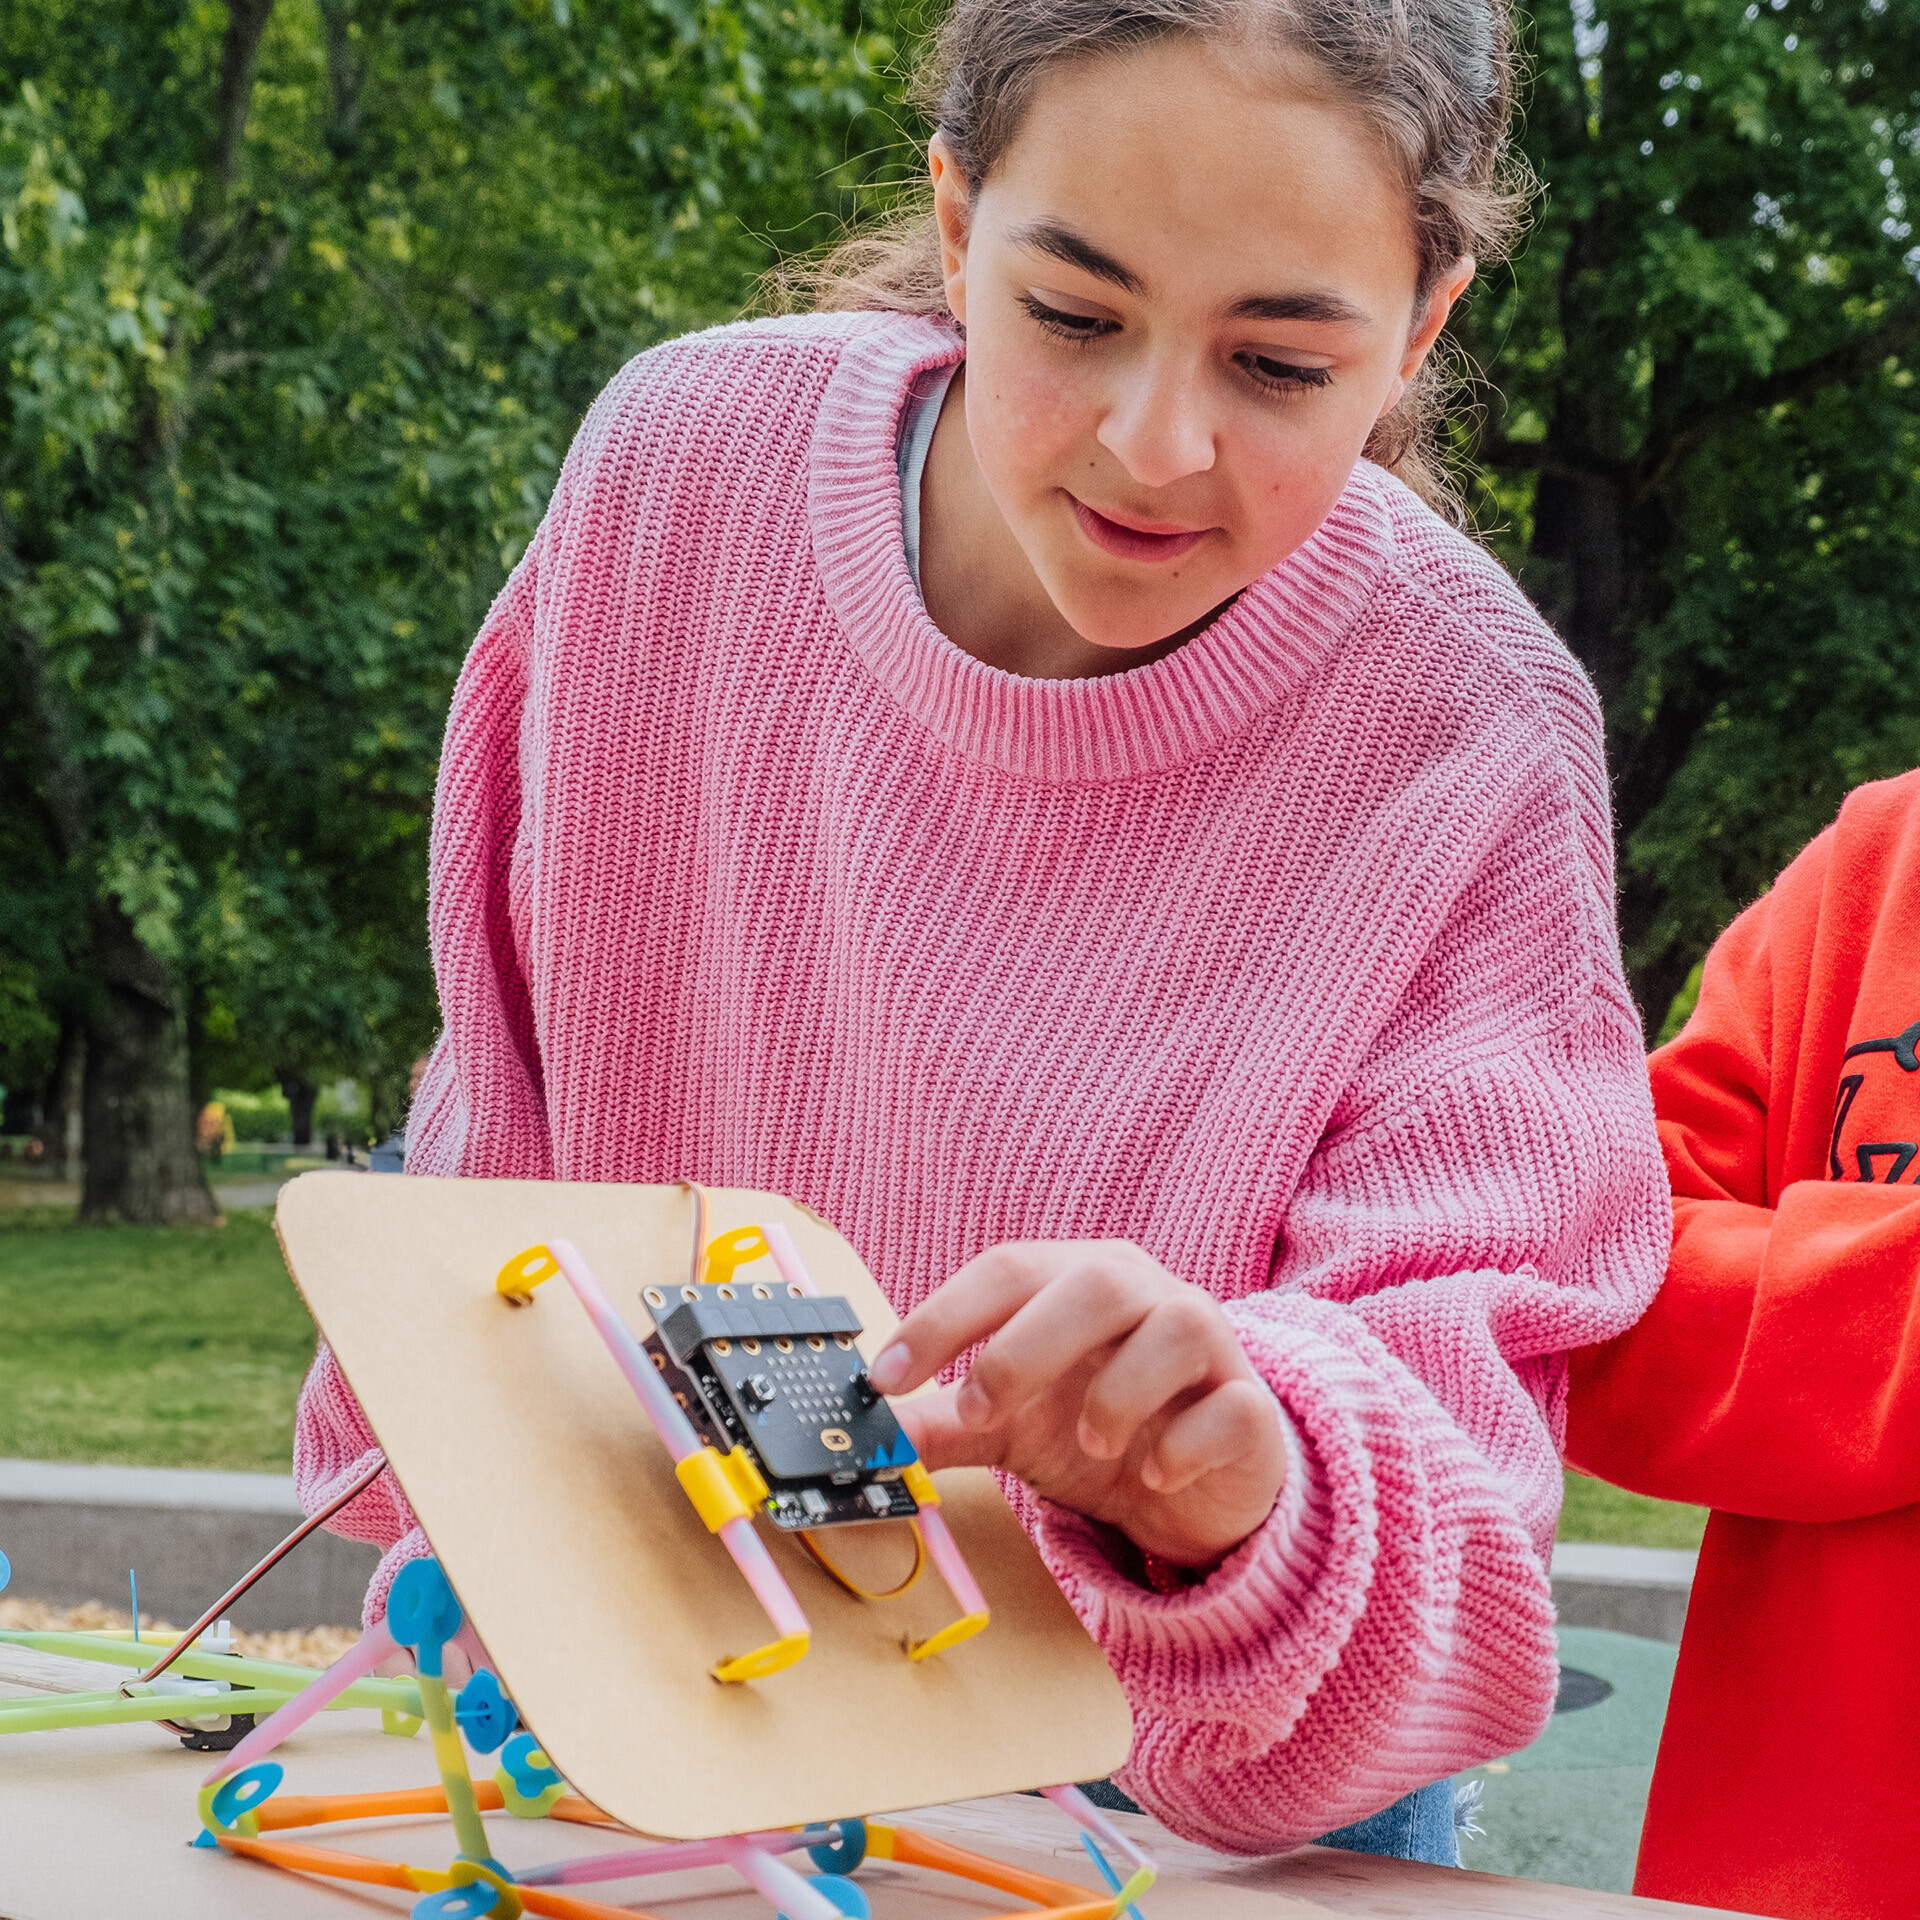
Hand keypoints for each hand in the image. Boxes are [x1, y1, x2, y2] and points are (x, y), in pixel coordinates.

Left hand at [869, 1241, 1285, 1568]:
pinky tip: (1153, 1473)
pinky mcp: (1253, 1407)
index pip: (1008, 1269)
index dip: (943, 1317)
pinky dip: (1185, 1442)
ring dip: (1119, 1390)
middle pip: (1096, 1282)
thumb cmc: (1097, 1427)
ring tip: (1090, 1441)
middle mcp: (1148, 1294)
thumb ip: (946, 1422)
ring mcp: (1211, 1344)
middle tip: (977, 1409)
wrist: (1195, 1482)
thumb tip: (872, 1436)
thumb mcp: (1011, 1426)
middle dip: (1026, 1347)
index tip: (885, 1376)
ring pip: (1179, 1325)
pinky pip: (1234, 1406)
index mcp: (1076, 1280)